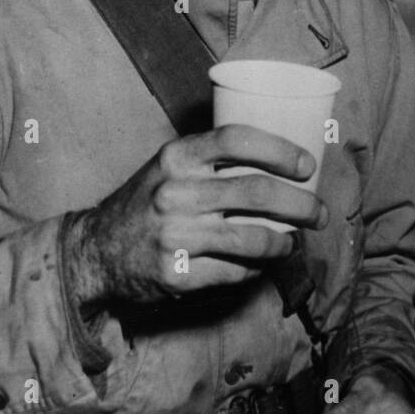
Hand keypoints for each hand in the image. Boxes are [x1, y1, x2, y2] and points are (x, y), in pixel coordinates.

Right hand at [64, 124, 328, 313]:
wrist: (96, 251)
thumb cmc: (147, 202)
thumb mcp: (169, 167)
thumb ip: (213, 159)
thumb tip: (283, 159)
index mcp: (177, 157)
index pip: (237, 140)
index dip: (280, 149)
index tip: (306, 164)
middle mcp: (175, 192)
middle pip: (257, 192)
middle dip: (301, 204)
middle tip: (319, 213)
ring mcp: (174, 235)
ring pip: (253, 237)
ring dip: (284, 242)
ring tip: (293, 241)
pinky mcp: (176, 273)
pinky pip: (235, 271)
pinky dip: (256, 268)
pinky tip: (261, 263)